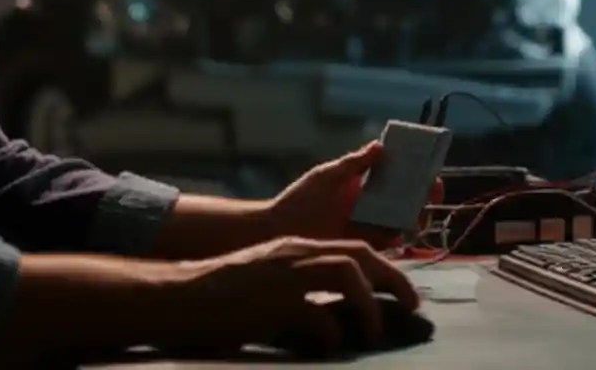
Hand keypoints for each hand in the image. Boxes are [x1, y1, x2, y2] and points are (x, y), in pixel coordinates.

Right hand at [175, 237, 419, 353]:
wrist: (182, 295)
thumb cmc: (224, 293)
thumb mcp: (271, 277)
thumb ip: (303, 286)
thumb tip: (334, 313)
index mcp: (298, 247)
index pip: (355, 248)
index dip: (385, 268)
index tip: (403, 291)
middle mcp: (297, 253)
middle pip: (360, 255)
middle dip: (393, 279)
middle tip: (413, 305)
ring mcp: (286, 275)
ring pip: (346, 274)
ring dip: (368, 304)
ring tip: (375, 331)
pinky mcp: (272, 302)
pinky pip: (317, 316)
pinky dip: (332, 333)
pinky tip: (333, 348)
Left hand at [265, 142, 443, 248]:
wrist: (278, 232)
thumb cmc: (300, 200)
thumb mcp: (327, 176)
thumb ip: (354, 164)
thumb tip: (381, 146)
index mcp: (365, 185)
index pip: (399, 176)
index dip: (418, 172)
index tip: (430, 170)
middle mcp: (373, 206)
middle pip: (409, 199)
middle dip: (425, 195)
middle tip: (430, 192)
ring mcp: (370, 228)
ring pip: (404, 222)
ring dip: (416, 217)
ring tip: (416, 214)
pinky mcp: (364, 248)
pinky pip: (389, 243)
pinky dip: (398, 238)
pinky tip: (399, 233)